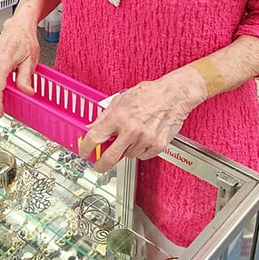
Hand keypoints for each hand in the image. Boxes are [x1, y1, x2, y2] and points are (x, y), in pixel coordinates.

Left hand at [78, 76, 198, 172]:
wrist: (174, 95)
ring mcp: (145, 140)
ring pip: (128, 155)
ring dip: (126, 150)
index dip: (85, 148)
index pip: (95, 138)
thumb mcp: (121, 99)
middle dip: (101, 165)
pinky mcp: (157, 146)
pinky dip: (140, 150)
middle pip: (109, 157)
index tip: (84, 152)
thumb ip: (104, 116)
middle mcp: (131, 130)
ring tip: (132, 135)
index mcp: (119, 117)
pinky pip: (142, 156)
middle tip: (98, 165)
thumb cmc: (150, 94)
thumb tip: (91, 128)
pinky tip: (143, 139)